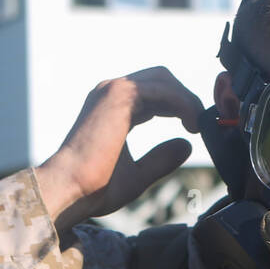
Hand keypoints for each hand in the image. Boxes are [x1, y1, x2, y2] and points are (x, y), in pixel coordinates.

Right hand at [34, 67, 203, 230]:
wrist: (70, 190)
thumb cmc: (95, 188)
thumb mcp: (138, 174)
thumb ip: (161, 159)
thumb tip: (187, 146)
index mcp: (111, 109)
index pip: (152, 93)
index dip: (177, 105)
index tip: (193, 127)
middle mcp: (109, 94)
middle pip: (160, 78)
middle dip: (185, 97)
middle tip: (199, 124)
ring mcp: (112, 91)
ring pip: (162, 79)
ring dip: (187, 99)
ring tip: (197, 125)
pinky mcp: (118, 96)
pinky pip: (162, 89)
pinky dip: (182, 102)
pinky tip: (191, 124)